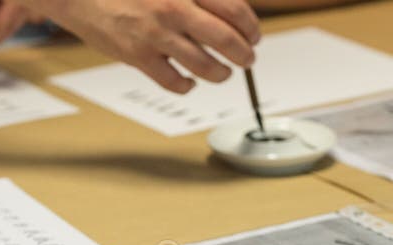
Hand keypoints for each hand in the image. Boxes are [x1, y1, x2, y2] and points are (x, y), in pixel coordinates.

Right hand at [18, 0, 260, 92]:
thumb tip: (223, 12)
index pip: (234, 9)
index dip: (251, 27)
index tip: (254, 35)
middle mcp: (174, 9)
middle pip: (226, 40)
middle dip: (244, 55)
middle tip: (247, 60)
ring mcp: (156, 36)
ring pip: (204, 64)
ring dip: (220, 74)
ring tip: (222, 74)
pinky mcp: (138, 57)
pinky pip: (173, 81)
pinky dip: (186, 85)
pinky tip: (188, 82)